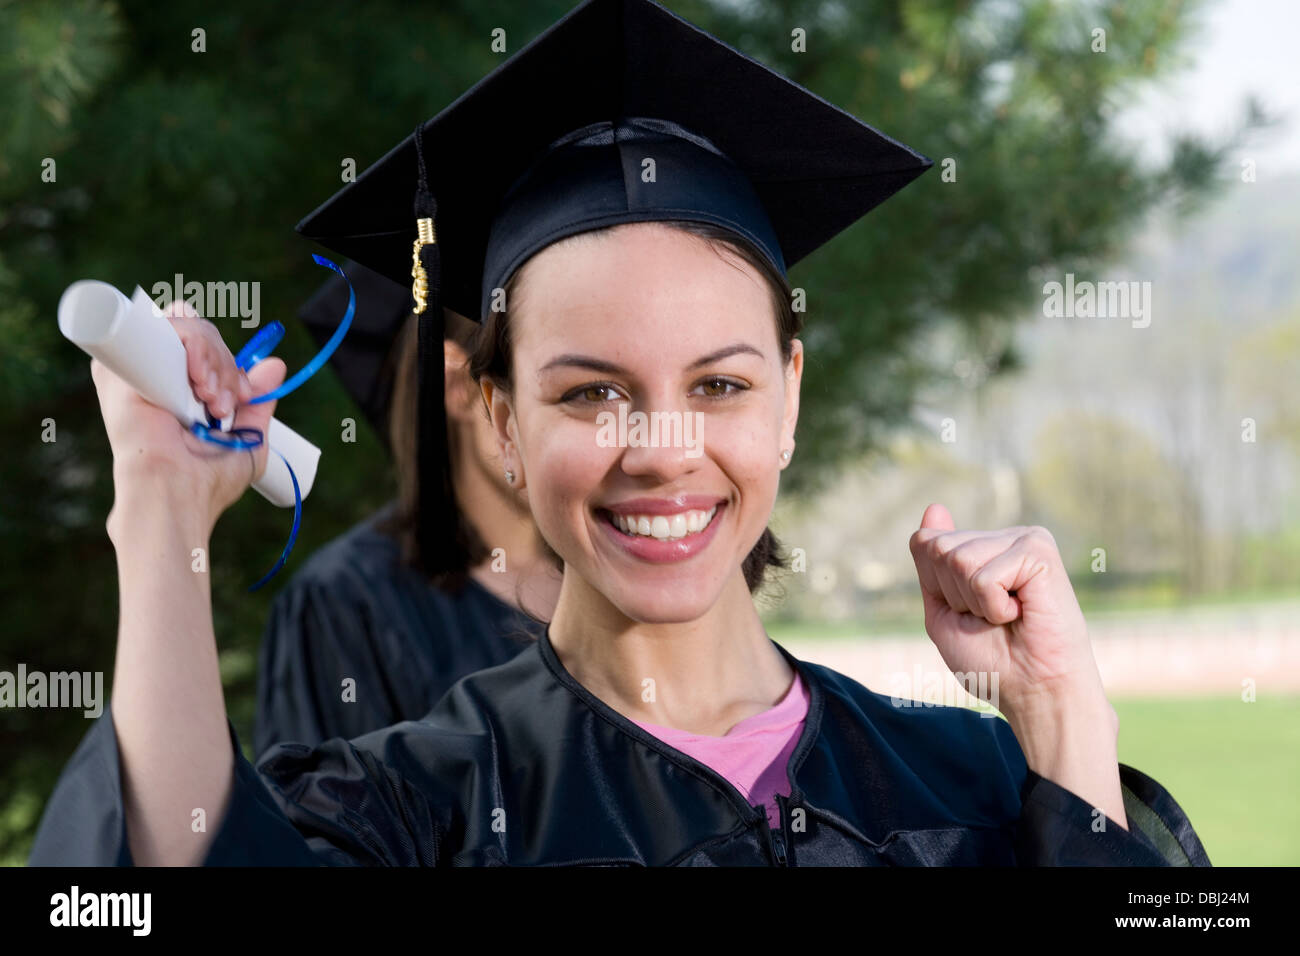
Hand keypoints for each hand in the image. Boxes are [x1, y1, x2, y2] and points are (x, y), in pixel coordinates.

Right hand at [95, 300, 286, 536]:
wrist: (176, 497)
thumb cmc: (208, 482)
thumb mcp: (247, 438)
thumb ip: (258, 403)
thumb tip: (275, 364)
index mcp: (179, 387)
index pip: (207, 346)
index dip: (230, 364)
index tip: (242, 397)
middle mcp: (156, 374)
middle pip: (200, 332)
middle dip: (225, 363)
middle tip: (224, 404)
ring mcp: (136, 369)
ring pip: (184, 326)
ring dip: (211, 358)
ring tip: (211, 401)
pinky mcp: (121, 370)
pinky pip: (161, 328)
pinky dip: (191, 344)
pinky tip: (198, 384)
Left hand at [907, 503, 1108, 719]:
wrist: (1034, 691)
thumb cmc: (992, 660)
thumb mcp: (943, 609)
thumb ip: (930, 561)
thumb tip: (934, 506)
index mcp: (981, 548)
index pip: (925, 542)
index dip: (936, 588)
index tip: (968, 612)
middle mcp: (1003, 537)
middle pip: (938, 548)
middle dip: (954, 595)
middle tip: (991, 618)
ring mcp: (1023, 539)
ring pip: (957, 559)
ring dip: (975, 602)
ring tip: (1007, 616)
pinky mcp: (1039, 552)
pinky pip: (983, 576)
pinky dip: (994, 606)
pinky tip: (1022, 612)